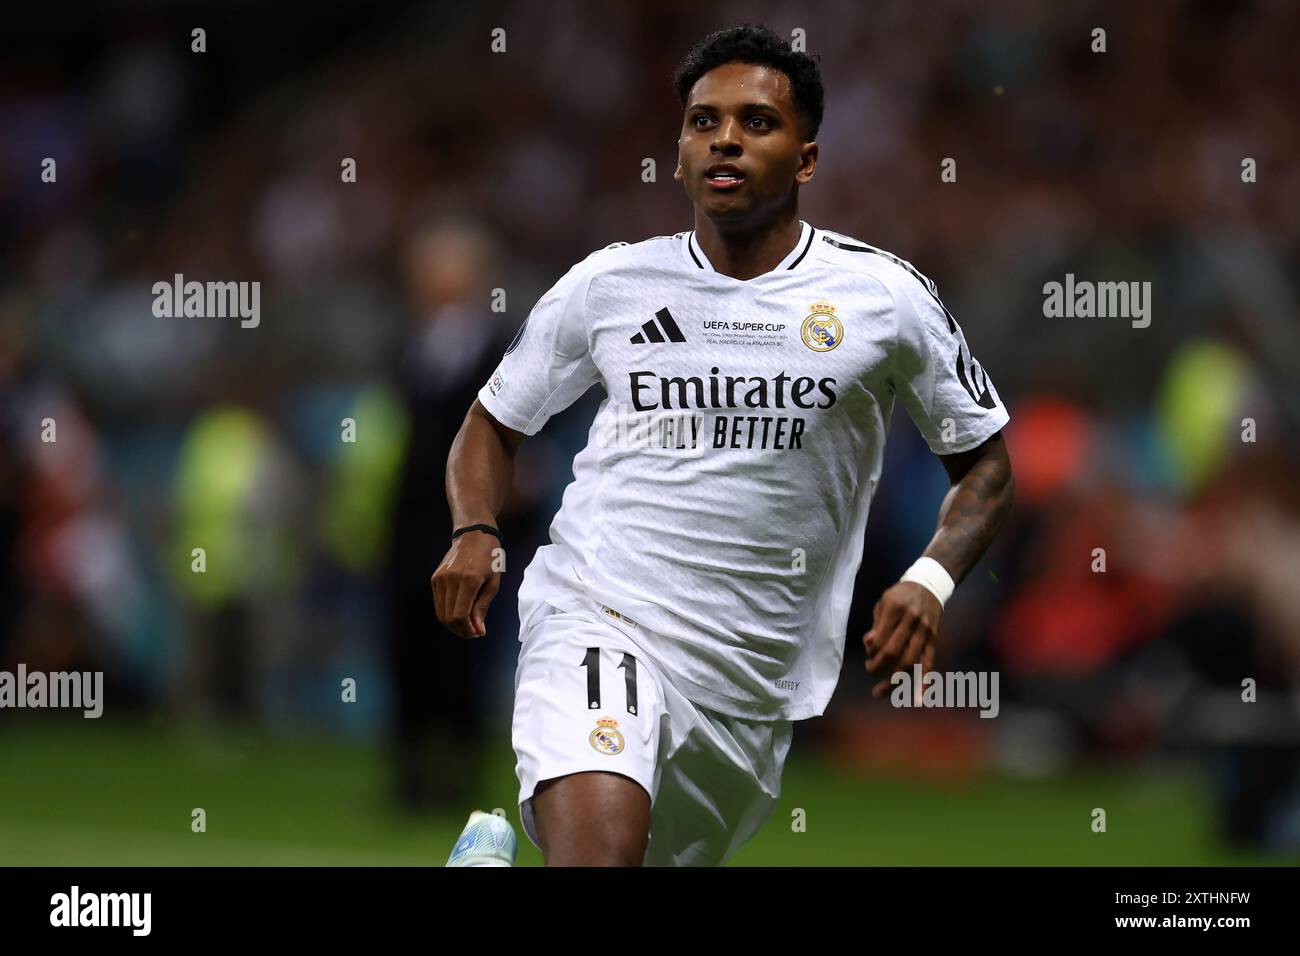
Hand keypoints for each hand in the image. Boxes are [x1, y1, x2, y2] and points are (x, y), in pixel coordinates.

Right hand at [431, 531, 501, 637]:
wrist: (474, 534)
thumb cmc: (489, 557)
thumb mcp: (493, 582)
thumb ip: (483, 606)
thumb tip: (478, 629)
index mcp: (468, 580)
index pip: (460, 616)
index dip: (467, 630)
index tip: (478, 633)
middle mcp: (450, 580)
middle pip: (448, 617)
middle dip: (461, 630)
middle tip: (474, 631)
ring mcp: (440, 578)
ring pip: (441, 613)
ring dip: (453, 624)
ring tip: (467, 624)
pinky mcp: (435, 578)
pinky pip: (438, 603)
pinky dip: (447, 612)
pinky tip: (460, 613)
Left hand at [863, 582, 942, 698]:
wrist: (929, 586)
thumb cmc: (901, 595)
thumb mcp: (884, 602)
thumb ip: (876, 624)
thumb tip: (868, 645)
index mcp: (896, 609)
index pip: (881, 638)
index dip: (872, 651)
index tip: (868, 655)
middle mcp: (912, 621)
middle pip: (895, 653)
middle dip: (878, 667)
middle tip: (869, 670)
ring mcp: (925, 632)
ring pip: (910, 662)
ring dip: (894, 681)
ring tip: (880, 692)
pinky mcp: (934, 640)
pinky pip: (929, 663)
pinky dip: (924, 682)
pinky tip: (917, 698)